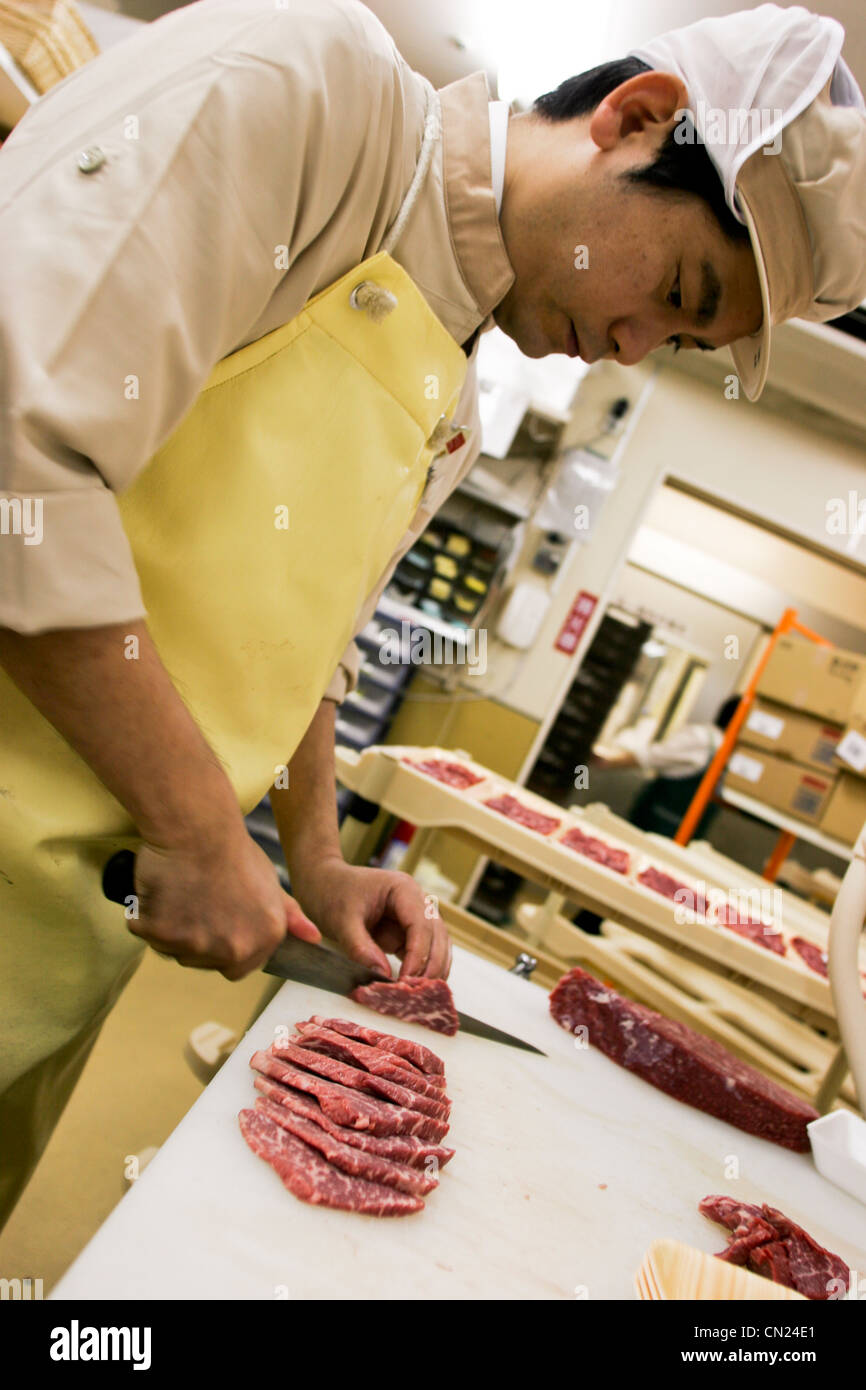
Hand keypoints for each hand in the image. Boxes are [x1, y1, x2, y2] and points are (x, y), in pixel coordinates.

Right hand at [129, 827, 320, 979]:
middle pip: (204, 962)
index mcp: (265, 938)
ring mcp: (197, 944)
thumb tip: (314, 938)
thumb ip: (288, 915)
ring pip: (174, 950)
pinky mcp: (163, 933)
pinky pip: (146, 933)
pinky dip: (145, 914)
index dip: (224, 945)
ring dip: (171, 929)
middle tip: (195, 901)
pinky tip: (161, 888)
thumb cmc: (233, 849)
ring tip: (180, 891)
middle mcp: (235, 948)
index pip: (238, 968)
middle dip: (196, 939)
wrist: (198, 826)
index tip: (216, 918)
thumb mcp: (270, 882)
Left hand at [289, 856, 451, 979]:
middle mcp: (416, 900)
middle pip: (437, 935)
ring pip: (437, 945)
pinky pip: (424, 952)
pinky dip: (423, 970)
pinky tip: (416, 988)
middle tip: (417, 993)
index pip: (421, 924)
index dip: (419, 954)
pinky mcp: (408, 932)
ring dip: (432, 970)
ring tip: (419, 995)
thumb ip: (361, 947)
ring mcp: (415, 916)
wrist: (323, 884)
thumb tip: (383, 976)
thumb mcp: (342, 920)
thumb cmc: (332, 893)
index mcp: (403, 889)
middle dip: (430, 965)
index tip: (406, 980)